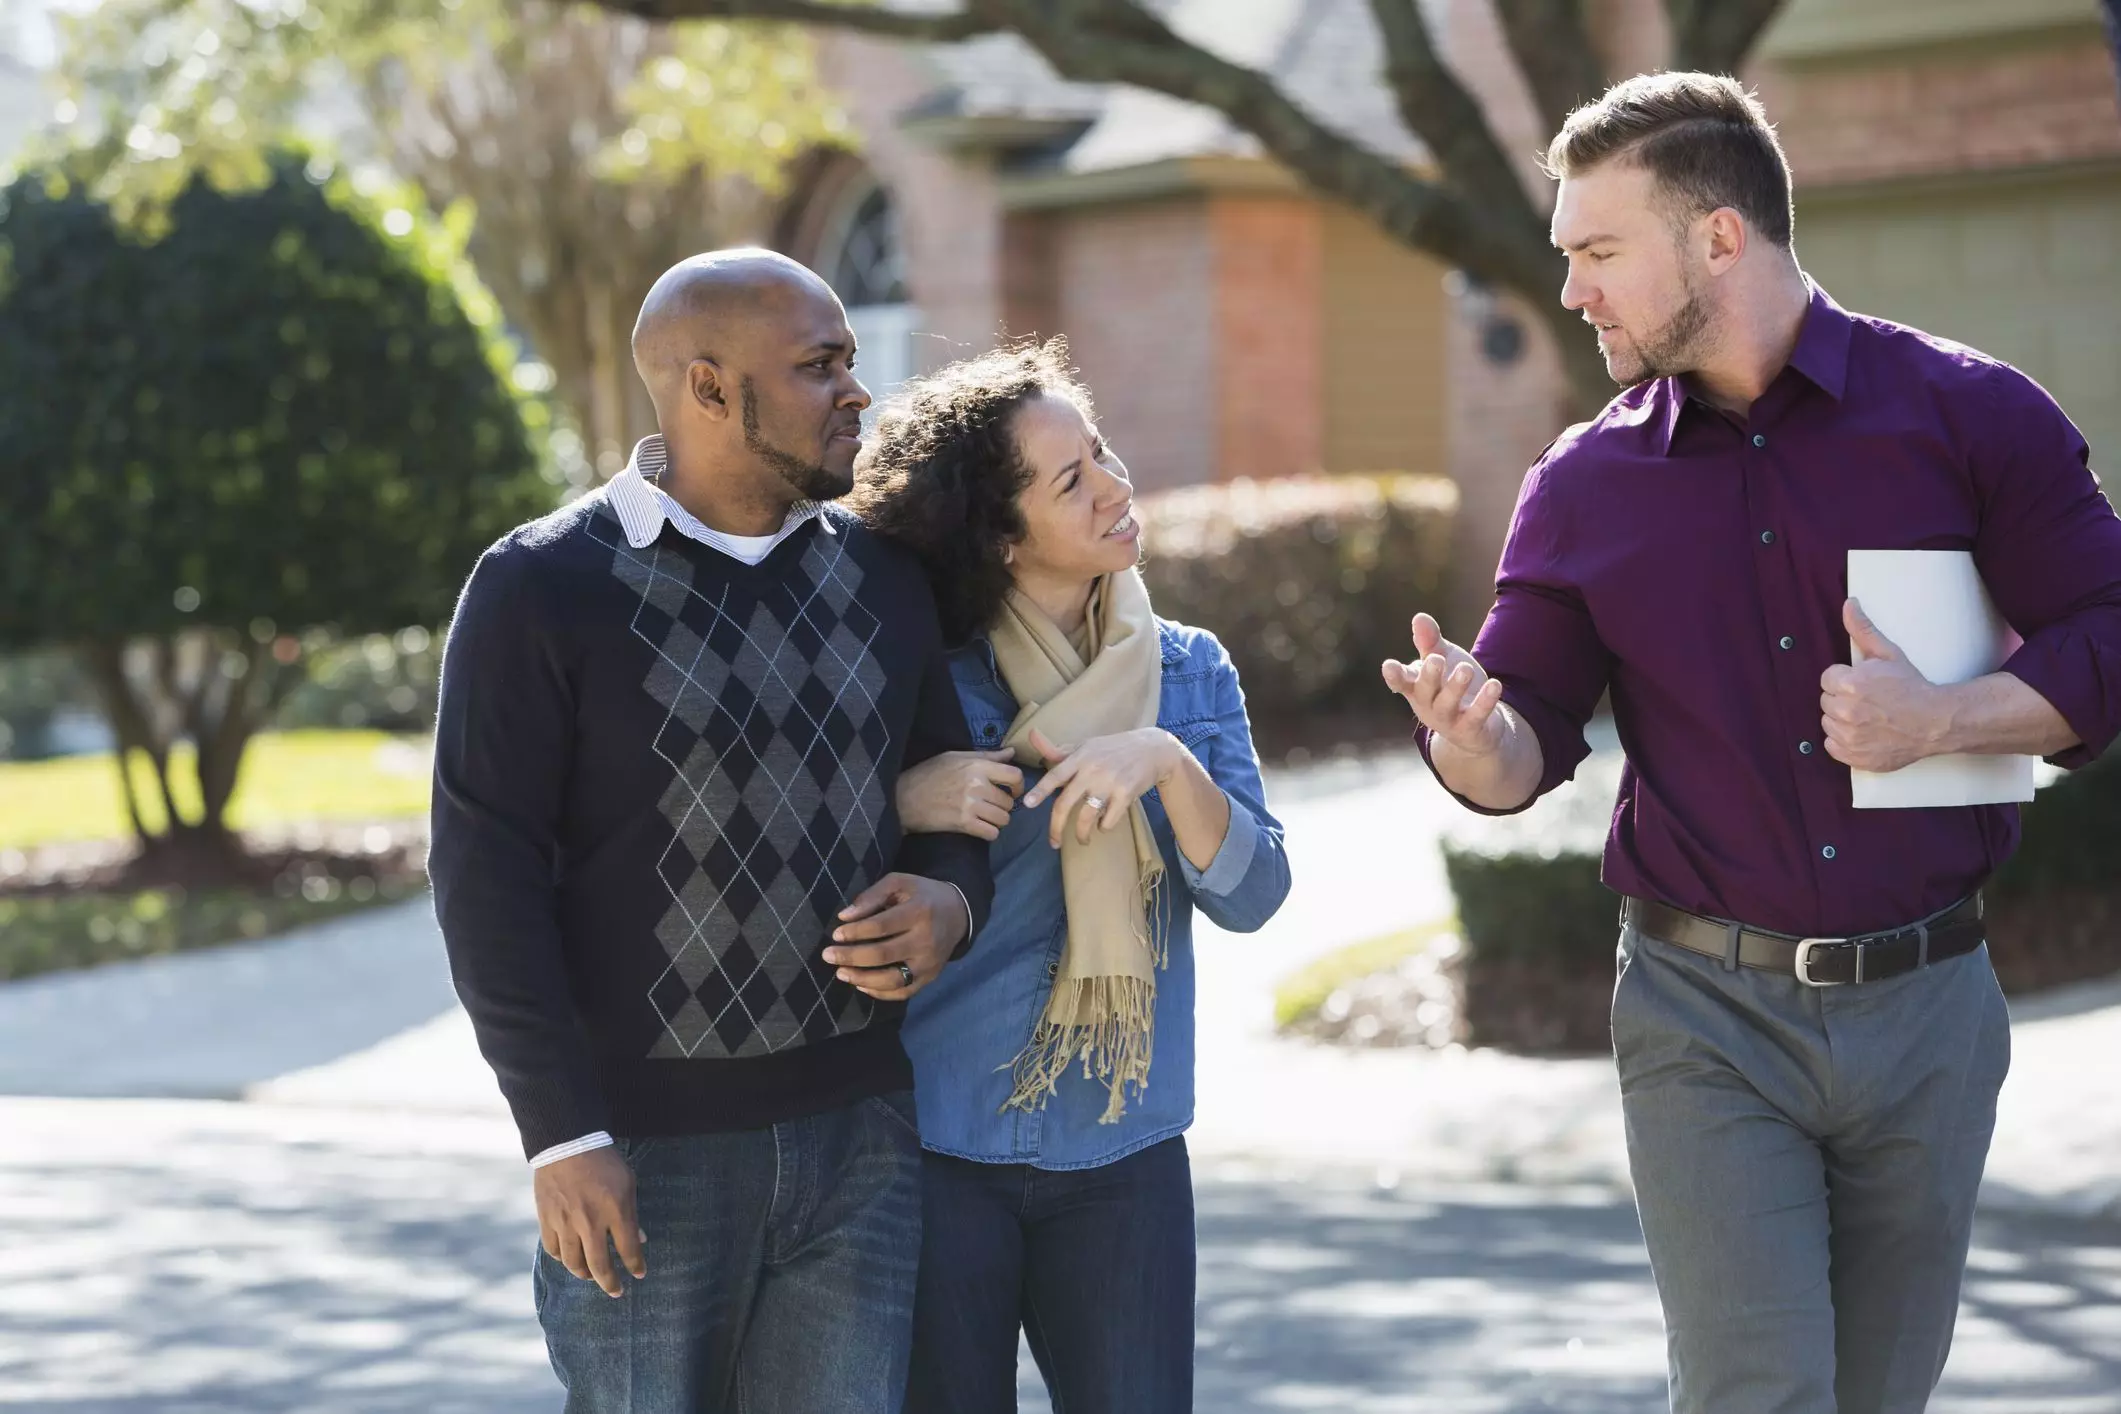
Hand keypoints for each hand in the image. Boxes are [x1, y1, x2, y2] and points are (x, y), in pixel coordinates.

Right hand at [534, 1146, 645, 1298]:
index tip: (639, 1274)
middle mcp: (590, 1222)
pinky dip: (562, 1258)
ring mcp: (566, 1223)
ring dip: (585, 1274)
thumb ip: (632, 1213)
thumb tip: (638, 1239)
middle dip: (611, 1284)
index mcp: (615, 1210)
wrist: (566, 1144)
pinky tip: (570, 1258)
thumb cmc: (603, 1161)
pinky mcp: (547, 1220)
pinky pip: (553, 1250)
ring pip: (574, 1263)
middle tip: (617, 1292)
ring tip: (592, 1277)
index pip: (628, 1250)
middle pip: (600, 1265)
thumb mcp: (628, 1182)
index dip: (635, 1266)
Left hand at [825, 873, 968, 1000]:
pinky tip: (861, 985)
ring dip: (862, 979)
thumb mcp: (899, 883)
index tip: (836, 934)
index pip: (880, 926)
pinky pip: (903, 992)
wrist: (957, 913)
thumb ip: (872, 896)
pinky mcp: (930, 977)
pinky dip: (880, 992)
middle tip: (828, 955)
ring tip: (841, 973)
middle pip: (882, 955)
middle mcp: (926, 941)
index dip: (855, 932)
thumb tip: (844, 917)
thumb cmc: (921, 895)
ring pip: (892, 980)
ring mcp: (929, 963)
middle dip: (851, 957)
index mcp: (919, 912)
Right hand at [896, 749, 1022, 839]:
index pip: (1014, 775)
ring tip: (986, 816)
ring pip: (1003, 819)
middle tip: (992, 805)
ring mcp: (971, 806)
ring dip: (997, 820)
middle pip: (1009, 801)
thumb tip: (1011, 752)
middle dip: (1004, 805)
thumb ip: (987, 756)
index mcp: (977, 766)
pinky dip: (989, 833)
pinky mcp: (963, 824)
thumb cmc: (929, 774)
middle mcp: (977, 785)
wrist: (903, 797)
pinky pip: (991, 833)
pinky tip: (980, 827)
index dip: (1018, 785)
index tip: (1012, 790)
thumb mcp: (955, 757)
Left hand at [1018, 726, 1180, 848]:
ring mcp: (1109, 783)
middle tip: (1053, 843)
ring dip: (1081, 834)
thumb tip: (1032, 735)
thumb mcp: (1087, 745)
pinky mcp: (1126, 794)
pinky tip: (1103, 824)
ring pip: (1086, 817)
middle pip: (1065, 803)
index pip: (1055, 775)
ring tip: (1082, 840)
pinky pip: (1107, 821)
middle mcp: (1092, 770)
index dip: (1040, 790)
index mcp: (1080, 757)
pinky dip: (1103, 827)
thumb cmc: (1114, 748)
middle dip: (1056, 827)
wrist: (1153, 750)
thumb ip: (1059, 750)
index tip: (1027, 804)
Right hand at [1381, 613, 1505, 756]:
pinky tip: (1494, 684)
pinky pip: (1476, 716)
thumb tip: (1419, 617)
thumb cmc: (1451, 687)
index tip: (1389, 666)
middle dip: (1429, 676)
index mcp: (1416, 688)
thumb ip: (1430, 642)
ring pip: (1447, 705)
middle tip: (1436, 659)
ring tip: (1465, 669)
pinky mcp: (1471, 729)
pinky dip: (1485, 701)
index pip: (1402, 681)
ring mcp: (1448, 720)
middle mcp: (1428, 705)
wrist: (1476, 727)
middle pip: (1425, 691)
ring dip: (1455, 687)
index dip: (1395, 675)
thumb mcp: (1442, 660)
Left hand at [1820, 598, 1947, 772]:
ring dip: (1842, 720)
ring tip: (1868, 716)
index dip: (1844, 678)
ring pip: (1827, 723)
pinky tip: (1864, 733)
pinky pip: (1832, 746)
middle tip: (1868, 699)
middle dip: (1843, 698)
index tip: (1863, 683)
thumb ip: (1863, 630)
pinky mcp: (1853, 756)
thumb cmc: (1912, 686)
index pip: (1827, 678)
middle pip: (1826, 700)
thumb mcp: (1888, 654)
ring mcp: (1849, 736)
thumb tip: (1849, 605)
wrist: (1935, 721)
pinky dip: (1844, 742)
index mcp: (1850, 683)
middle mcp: (1846, 711)